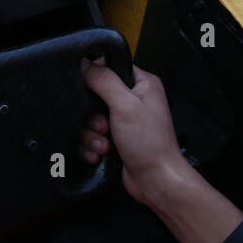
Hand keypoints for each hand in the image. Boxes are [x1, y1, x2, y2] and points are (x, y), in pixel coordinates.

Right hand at [79, 61, 193, 206]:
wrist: (155, 180)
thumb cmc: (150, 145)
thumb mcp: (125, 105)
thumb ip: (104, 80)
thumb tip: (86, 62)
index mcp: (142, 84)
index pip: (110, 68)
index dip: (97, 80)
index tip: (93, 94)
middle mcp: (134, 100)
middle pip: (95, 96)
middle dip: (93, 116)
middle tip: (104, 125)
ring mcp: (124, 121)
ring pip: (90, 119)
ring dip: (91, 134)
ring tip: (105, 144)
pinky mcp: (115, 138)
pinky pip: (91, 136)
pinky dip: (92, 146)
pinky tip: (101, 153)